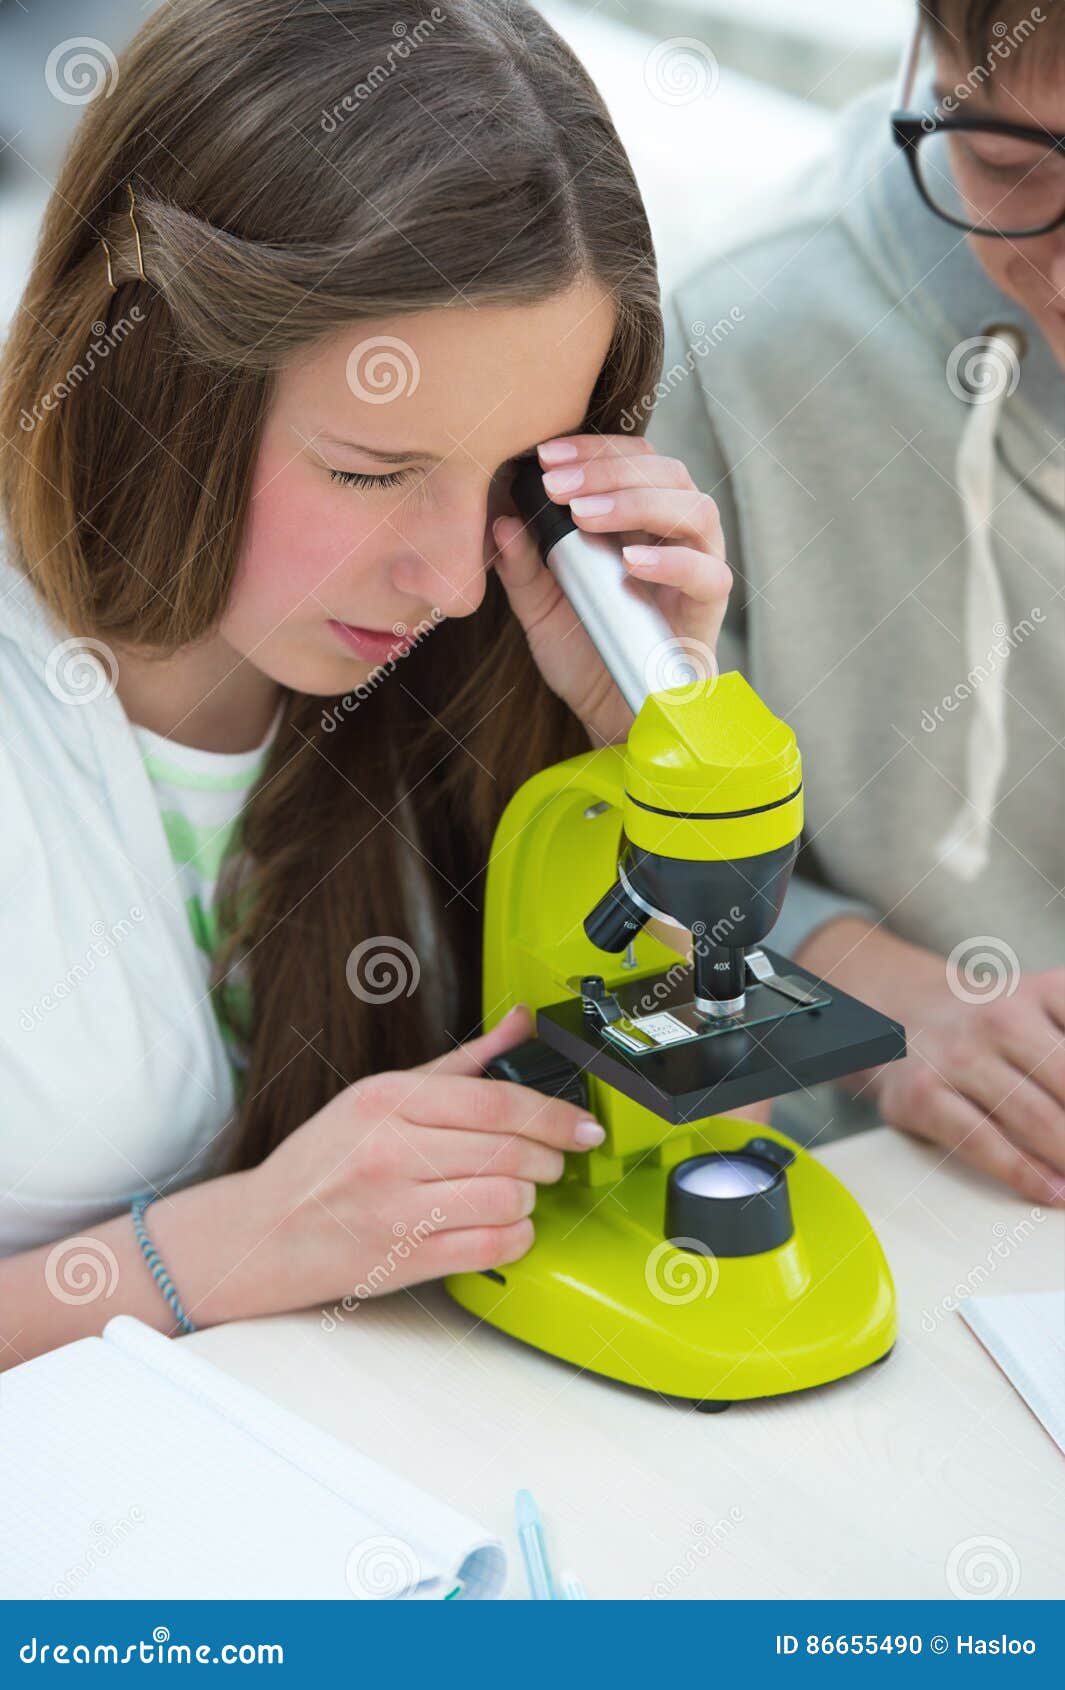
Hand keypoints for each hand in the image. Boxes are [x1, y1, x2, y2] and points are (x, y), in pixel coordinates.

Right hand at [248, 1005, 604, 1311]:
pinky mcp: (404, 1260)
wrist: (261, 1234)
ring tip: (518, 1190)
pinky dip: (516, 1237)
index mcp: (387, 1100)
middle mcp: (389, 1152)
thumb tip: (521, 1022)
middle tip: (551, 1158)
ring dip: (529, 1197)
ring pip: (507, 1198)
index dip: (554, 1114)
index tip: (584, 1125)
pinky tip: (505, 1224)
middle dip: (549, 1156)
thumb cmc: (322, 1162)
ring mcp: (396, 1210)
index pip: (495, 1101)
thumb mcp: (379, 1095)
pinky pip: (491, 1248)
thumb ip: (460, 1063)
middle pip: (509, 1150)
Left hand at [490, 434, 730, 745]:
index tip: (544, 457)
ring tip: (585, 513)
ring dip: (638, 501)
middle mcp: (674, 537)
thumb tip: (500, 519)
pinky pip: (708, 574)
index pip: (632, 459)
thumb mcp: (539, 609)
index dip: (593, 449)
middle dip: (608, 468)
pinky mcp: (707, 612)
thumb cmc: (584, 657)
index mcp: (639, 522)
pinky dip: (672, 562)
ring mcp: (696, 571)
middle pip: (666, 472)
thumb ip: (521, 565)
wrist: (612, 720)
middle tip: (556, 483)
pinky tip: (630, 563)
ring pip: (695, 509)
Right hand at [875, 968, 1064, 1204]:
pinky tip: (1053, 1191)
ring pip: (1034, 1118)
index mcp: (1046, 991)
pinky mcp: (924, 1094)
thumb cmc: (994, 1028)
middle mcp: (1001, 1016)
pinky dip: (1023, 1173)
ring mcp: (959, 1054)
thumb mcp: (1050, 1011)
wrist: (900, 1015)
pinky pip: (980, 1141)